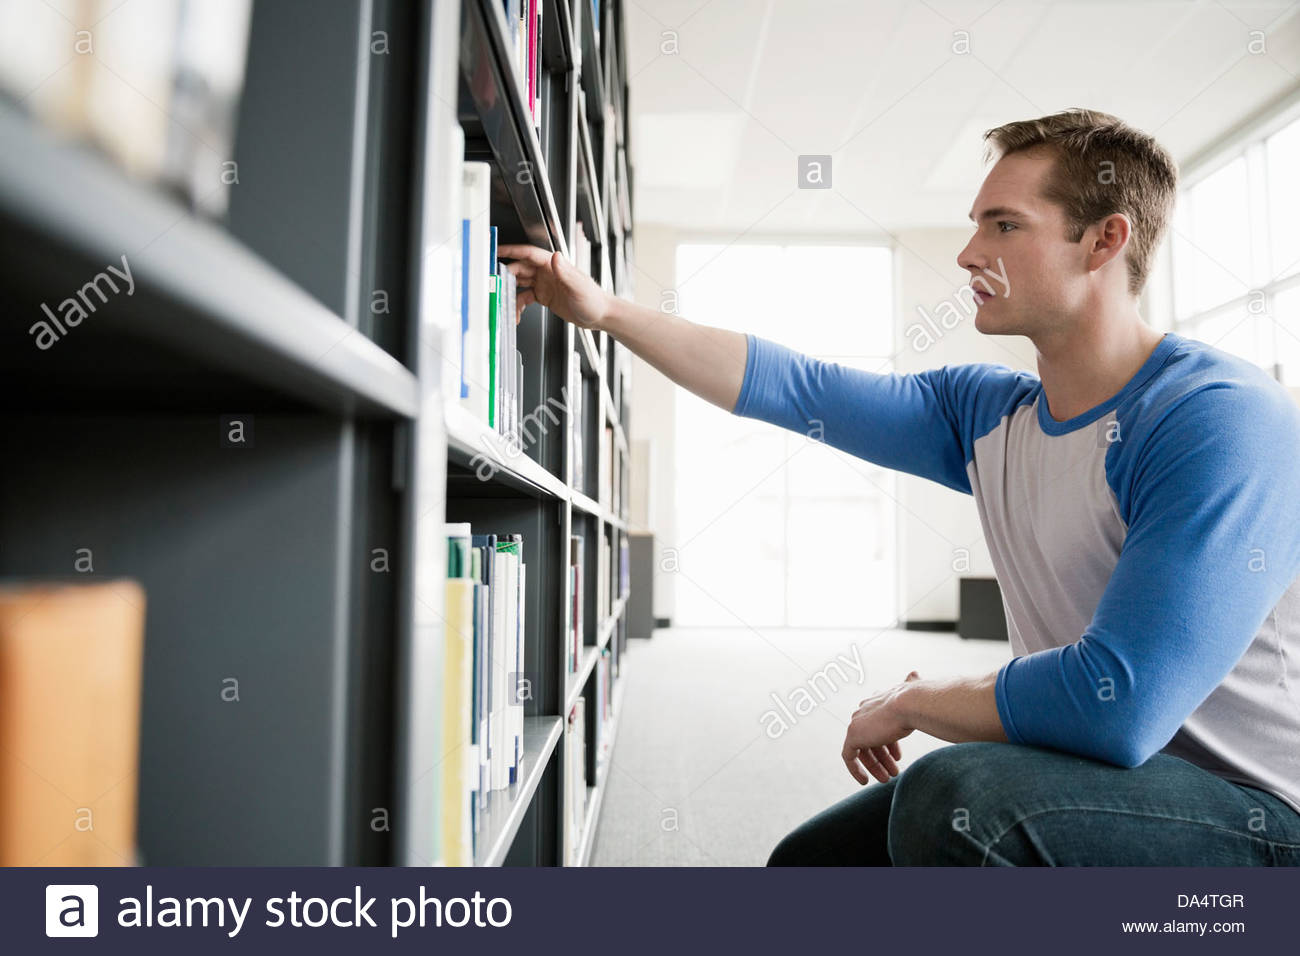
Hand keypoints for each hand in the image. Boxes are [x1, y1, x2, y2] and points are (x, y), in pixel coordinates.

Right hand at [498, 243, 609, 329]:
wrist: (599, 315)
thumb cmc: (594, 300)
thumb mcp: (579, 286)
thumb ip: (566, 272)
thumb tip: (555, 256)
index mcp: (554, 265)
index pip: (529, 254)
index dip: (512, 251)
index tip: (498, 250)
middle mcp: (548, 273)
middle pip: (520, 268)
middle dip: (506, 274)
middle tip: (495, 282)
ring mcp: (545, 284)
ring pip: (520, 283)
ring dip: (510, 291)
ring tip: (503, 299)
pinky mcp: (545, 296)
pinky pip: (525, 298)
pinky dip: (518, 305)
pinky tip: (516, 313)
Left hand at [841, 670, 921, 784]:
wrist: (910, 705)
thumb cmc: (918, 702)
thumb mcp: (913, 690)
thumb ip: (912, 684)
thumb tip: (914, 674)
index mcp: (876, 700)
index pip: (878, 724)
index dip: (888, 743)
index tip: (898, 756)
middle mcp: (863, 710)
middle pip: (870, 739)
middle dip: (882, 757)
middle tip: (893, 773)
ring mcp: (857, 724)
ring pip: (862, 750)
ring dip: (875, 766)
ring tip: (886, 779)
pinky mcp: (853, 737)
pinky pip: (849, 757)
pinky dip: (855, 769)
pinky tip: (865, 781)